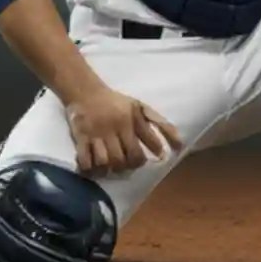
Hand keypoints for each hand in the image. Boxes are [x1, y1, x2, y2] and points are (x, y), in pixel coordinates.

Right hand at [65, 86, 183, 176]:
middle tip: (128, 163)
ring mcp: (95, 134)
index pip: (141, 148)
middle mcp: (113, 127)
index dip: (144, 159)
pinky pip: (85, 161)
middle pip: (122, 159)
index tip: (144, 160)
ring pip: (104, 162)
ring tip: (112, 166)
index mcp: (130, 120)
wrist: (85, 92)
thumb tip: (180, 146)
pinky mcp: (80, 138)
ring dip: (110, 169)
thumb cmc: (116, 102)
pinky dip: (90, 169)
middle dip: (127, 165)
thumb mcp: (141, 108)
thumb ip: (161, 124)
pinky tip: (95, 167)